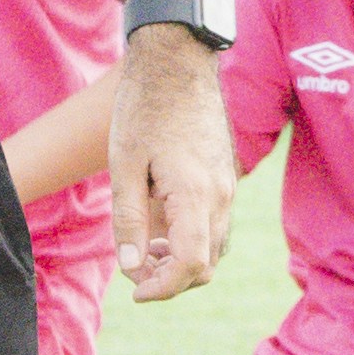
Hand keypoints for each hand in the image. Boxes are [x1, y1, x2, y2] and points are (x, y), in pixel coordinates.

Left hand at [106, 33, 234, 302]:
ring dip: (182, 261)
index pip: (190, 265)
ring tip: (144, 247)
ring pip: (214, 248)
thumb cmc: (145, 109)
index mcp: (195, 194)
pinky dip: (192, 240)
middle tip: (134, 270)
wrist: (178, 63)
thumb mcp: (125, 166)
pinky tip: (162, 226)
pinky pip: (216, 225)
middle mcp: (221, 196)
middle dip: (171, 280)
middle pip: (206, 265)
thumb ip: (129, 220)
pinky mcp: (226, 177)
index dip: (163, 288)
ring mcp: (228, 186)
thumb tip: (133, 266)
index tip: (135, 291)